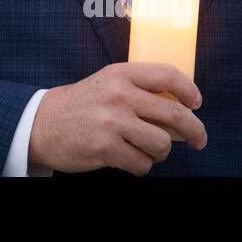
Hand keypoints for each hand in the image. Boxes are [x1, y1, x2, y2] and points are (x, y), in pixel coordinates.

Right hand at [27, 62, 206, 175]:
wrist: (42, 123)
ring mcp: (112, 122)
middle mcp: (118, 95)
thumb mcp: (107, 84)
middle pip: (174, 115)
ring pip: (162, 144)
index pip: (167, 75)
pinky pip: (142, 164)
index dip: (189, 90)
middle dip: (195, 131)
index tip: (196, 103)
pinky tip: (128, 158)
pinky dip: (141, 166)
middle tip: (199, 139)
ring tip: (148, 149)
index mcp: (120, 74)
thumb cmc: (81, 104)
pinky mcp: (105, 148)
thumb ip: (138, 89)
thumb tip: (180, 109)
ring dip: (161, 152)